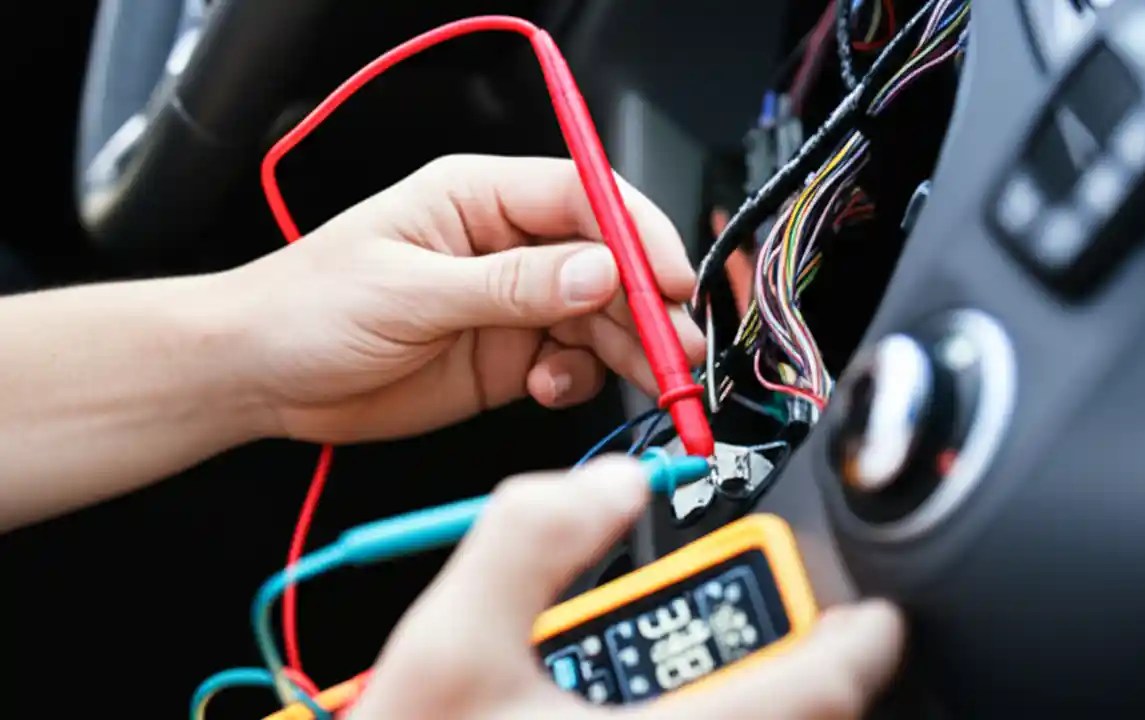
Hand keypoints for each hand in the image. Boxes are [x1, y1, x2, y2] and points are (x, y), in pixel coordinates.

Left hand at [220, 155, 704, 442]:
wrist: (263, 378)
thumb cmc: (307, 307)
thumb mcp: (409, 292)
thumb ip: (508, 286)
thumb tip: (596, 272)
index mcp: (480, 199)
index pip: (583, 198)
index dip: (637, 236)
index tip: (669, 281)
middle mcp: (506, 247)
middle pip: (606, 264)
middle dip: (647, 305)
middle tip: (675, 350)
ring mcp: (512, 304)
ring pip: (599, 319)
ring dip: (627, 349)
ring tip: (646, 380)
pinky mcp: (509, 357)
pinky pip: (572, 364)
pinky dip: (578, 380)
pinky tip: (551, 390)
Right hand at [349, 456, 905, 719]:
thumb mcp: (447, 641)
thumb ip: (531, 538)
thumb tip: (609, 484)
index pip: (810, 697)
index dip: (860, 650)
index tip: (880, 616)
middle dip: (806, 671)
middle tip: (791, 625)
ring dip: (764, 699)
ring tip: (722, 655)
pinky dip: (726, 718)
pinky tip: (671, 700)